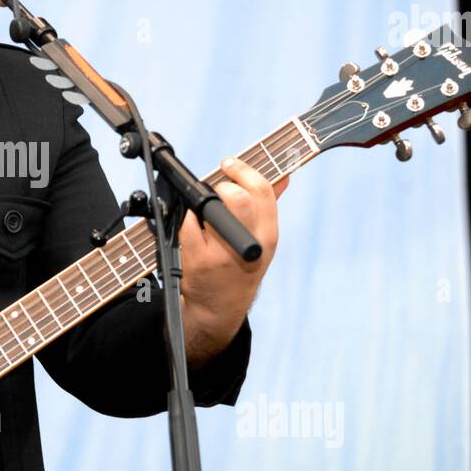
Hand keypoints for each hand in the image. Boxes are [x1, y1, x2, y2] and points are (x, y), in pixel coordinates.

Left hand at [178, 157, 287, 365]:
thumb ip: (268, 206)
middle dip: (223, 187)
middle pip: (236, 197)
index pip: (262, 191)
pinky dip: (186, 219)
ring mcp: (222, 253)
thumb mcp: (262, 240)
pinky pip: (187, 224)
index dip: (243, 170)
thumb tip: (284, 176)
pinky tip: (193, 228)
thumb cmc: (240, 266)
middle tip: (217, 190)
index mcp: (269, 235)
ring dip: (202, 204)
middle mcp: (249, 245)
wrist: (220, 307)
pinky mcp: (198, 259)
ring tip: (204, 214)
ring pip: (208, 208)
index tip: (230, 164)